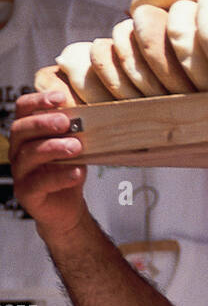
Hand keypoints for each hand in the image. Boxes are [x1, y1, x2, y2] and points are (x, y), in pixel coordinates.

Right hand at [8, 90, 87, 237]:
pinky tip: (77, 171)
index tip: (60, 97)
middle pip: (21, 130)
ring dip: (53, 147)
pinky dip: (60, 176)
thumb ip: (75, 133)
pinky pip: (39, 183)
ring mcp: (20, 172)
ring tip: (76, 146)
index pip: (22, 109)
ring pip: (29, 155)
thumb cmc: (68, 172)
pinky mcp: (26, 193)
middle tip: (67, 122)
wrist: (67, 207)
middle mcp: (17, 150)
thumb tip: (92, 115)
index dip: (37, 101)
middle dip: (43, 123)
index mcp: (26, 134)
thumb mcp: (74, 147)